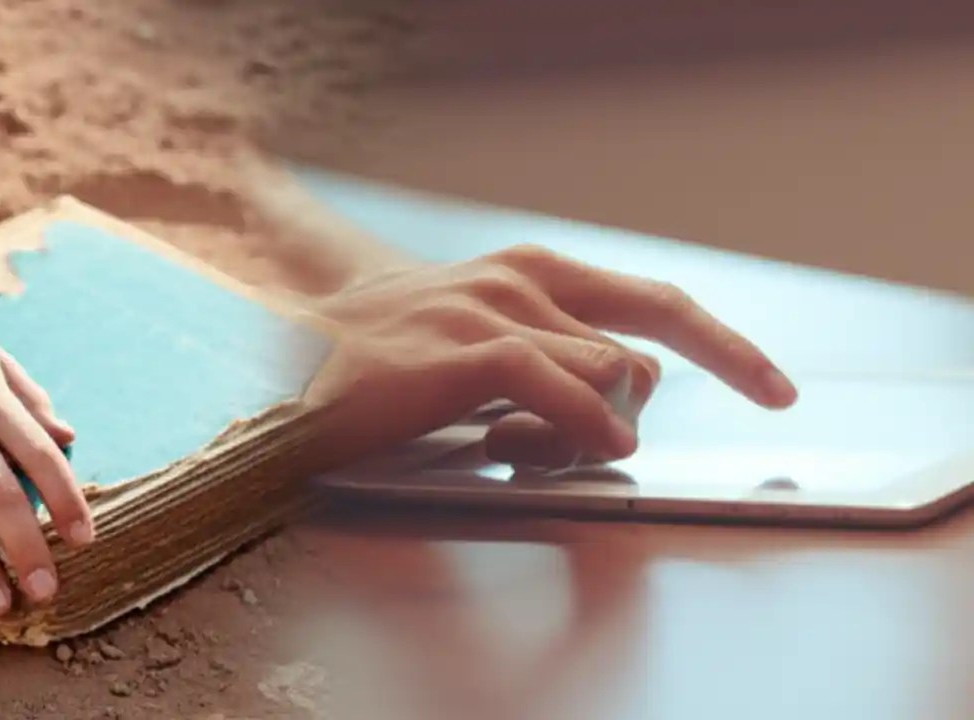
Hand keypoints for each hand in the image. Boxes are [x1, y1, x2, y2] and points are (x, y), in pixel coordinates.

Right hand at [306, 244, 796, 466]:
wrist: (290, 364)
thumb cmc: (389, 365)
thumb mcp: (480, 349)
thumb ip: (553, 360)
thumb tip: (621, 392)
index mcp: (528, 273)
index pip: (649, 299)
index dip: (721, 345)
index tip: (771, 387)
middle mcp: (516, 280)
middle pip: (641, 338)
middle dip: (680, 382)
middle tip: (722, 410)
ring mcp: (489, 310)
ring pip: (602, 374)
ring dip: (592, 428)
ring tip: (539, 448)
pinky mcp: (463, 351)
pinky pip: (558, 386)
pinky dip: (585, 421)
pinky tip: (597, 446)